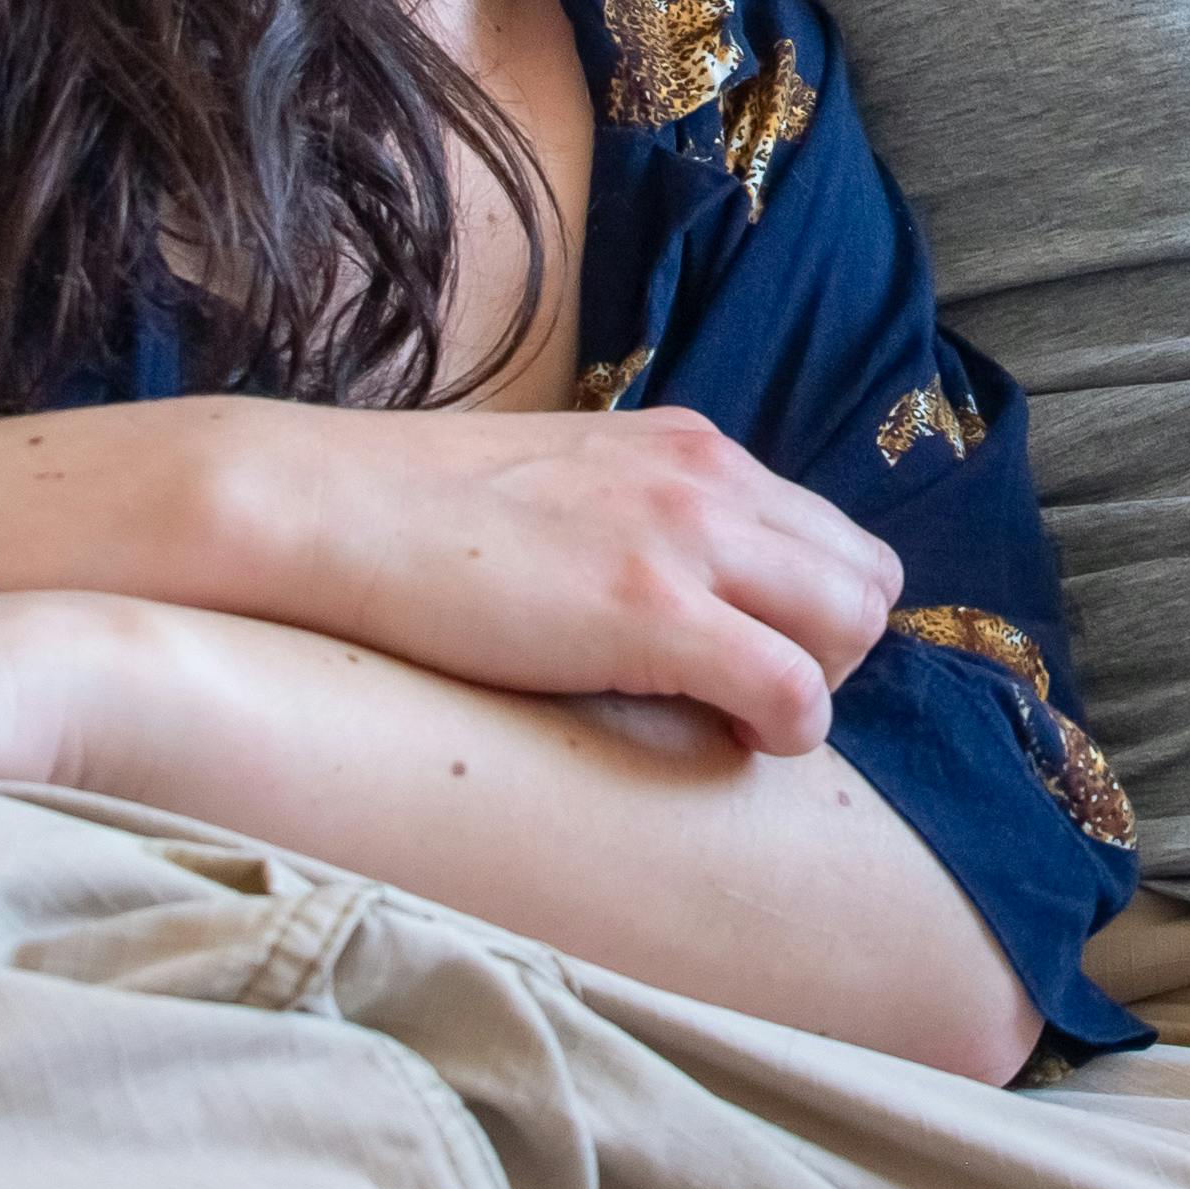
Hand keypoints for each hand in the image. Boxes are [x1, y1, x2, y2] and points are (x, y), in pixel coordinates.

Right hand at [218, 402, 903, 755]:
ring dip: (811, 690)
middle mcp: (710, 480)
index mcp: (692, 450)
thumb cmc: (421, 522)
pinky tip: (716, 737)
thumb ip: (642, 522)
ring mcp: (685, 539)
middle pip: (868, 582)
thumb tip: (682, 596)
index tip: (746, 659)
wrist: (321, 511)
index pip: (834, 539)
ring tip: (723, 717)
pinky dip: (780, 730)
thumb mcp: (569, 489)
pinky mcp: (652, 612)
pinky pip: (792, 691)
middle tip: (743, 700)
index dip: (810, 616)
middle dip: (829, 655)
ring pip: (854, 628)